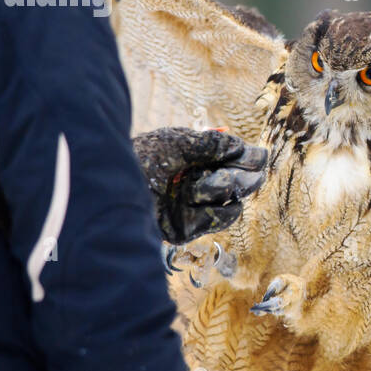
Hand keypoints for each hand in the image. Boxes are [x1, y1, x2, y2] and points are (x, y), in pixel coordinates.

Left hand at [132, 127, 266, 243]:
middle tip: (257, 171)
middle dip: (244, 174)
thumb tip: (240, 146)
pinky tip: (223, 201)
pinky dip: (223, 212)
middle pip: (230, 180)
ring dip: (227, 188)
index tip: (259, 156)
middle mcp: (189, 182)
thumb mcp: (177, 143)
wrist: (111, 188)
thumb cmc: (141, 159)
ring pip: (226, 199)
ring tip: (222, 181)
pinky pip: (216, 220)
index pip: (224, 159)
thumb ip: (211, 143)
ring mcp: (187, 206)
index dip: (242, 157)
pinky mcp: (184, 228)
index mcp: (187, 160)